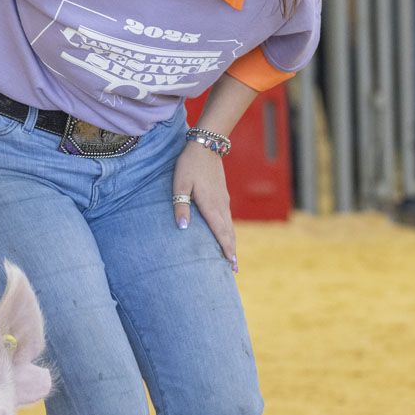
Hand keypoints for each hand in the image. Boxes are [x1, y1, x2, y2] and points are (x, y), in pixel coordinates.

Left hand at [172, 144, 236, 270]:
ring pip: (230, 226)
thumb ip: (180, 206)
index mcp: (210, 205)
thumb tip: (182, 228)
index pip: (220, 232)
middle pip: (229, 233)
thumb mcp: (180, 184)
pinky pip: (228, 219)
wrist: (206, 144)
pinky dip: (229, 231)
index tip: (231, 264)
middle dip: (231, 251)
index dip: (226, 249)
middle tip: (234, 269)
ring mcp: (223, 201)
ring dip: (232, 242)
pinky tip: (227, 236)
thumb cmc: (189, 164)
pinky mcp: (222, 196)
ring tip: (233, 257)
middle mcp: (220, 206)